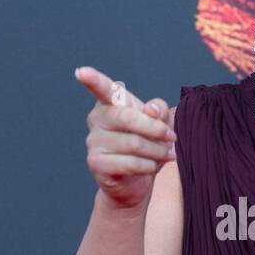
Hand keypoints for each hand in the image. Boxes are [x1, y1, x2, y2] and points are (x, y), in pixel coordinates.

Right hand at [75, 65, 174, 210]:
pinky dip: (148, 166)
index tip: (81, 72)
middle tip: (172, 138)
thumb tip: (151, 109)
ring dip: (157, 151)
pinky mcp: (96, 163)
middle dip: (156, 129)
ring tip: (167, 155)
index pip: (103, 89)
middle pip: (127, 117)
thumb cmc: (147, 146)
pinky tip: (152, 167)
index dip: (93, 80)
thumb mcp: (159, 124)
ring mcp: (93, 141)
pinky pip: (130, 163)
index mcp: (110, 103)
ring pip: (133, 143)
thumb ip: (159, 110)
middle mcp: (97, 119)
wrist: (136, 182)